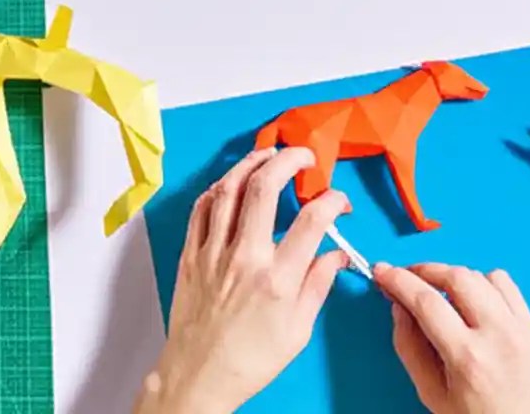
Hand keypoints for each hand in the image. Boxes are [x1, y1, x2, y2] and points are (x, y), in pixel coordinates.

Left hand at [135, 147, 350, 413]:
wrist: (198, 377)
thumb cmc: (250, 360)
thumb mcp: (299, 330)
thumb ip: (319, 285)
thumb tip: (336, 254)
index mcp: (278, 279)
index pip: (312, 220)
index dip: (332, 200)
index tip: (338, 200)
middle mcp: (245, 258)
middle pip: (265, 189)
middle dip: (289, 161)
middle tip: (304, 156)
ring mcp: (213, 253)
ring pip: (229, 189)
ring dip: (251, 163)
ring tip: (268, 153)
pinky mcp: (191, 255)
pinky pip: (201, 209)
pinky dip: (218, 188)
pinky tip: (231, 182)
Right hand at [375, 263, 529, 413]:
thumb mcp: (433, 395)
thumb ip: (410, 348)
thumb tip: (399, 308)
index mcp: (467, 357)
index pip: (426, 302)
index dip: (398, 281)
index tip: (383, 272)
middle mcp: (496, 335)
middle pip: (456, 278)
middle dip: (424, 270)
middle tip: (405, 276)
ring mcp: (519, 327)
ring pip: (482, 275)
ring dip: (453, 275)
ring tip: (437, 290)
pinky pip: (507, 284)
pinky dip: (484, 281)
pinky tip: (472, 297)